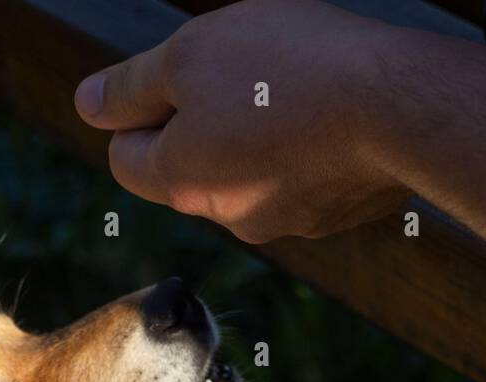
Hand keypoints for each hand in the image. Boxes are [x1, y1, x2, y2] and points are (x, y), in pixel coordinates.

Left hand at [73, 0, 409, 243]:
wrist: (398, 108)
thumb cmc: (286, 69)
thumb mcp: (188, 55)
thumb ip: (130, 86)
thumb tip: (87, 105)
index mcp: (179, 183)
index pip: (126, 157)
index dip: (143, 109)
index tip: (185, 73)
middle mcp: (226, 218)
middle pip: (189, 167)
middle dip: (202, 122)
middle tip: (245, 71)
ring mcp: (284, 222)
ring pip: (249, 172)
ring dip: (256, 133)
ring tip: (294, 87)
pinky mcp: (334, 216)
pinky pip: (303, 178)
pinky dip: (306, 148)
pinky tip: (333, 113)